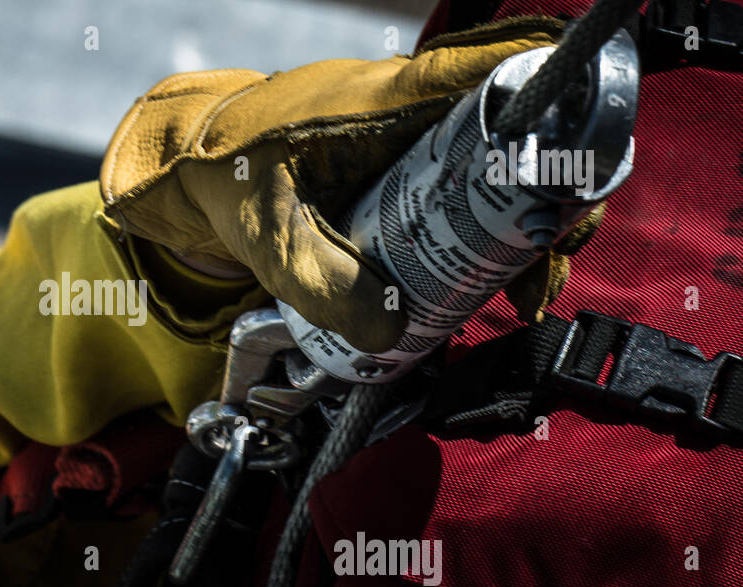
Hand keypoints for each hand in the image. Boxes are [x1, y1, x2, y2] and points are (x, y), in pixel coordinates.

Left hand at [99, 17, 572, 351]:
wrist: (196, 169)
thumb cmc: (227, 181)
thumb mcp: (270, 237)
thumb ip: (322, 283)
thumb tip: (392, 328)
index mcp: (377, 101)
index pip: (478, 70)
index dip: (542, 93)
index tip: (578, 148)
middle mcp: (405, 106)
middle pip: (510, 123)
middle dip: (547, 185)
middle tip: (548, 255)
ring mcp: (408, 133)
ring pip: (495, 157)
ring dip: (522, 213)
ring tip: (525, 284)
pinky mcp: (403, 163)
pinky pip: (464, 180)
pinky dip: (487, 223)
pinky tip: (488, 275)